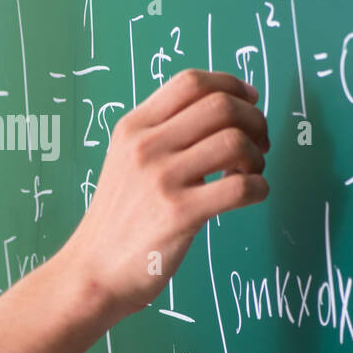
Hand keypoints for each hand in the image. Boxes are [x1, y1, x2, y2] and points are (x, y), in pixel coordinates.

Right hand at [59, 68, 269, 322]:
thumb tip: (223, 110)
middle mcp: (145, 147)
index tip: (250, 101)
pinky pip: (241, 187)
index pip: (191, 82)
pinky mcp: (179, 215)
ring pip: (235, 143)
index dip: (231, 85)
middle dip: (254, 120)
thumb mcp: (125, 160)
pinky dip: (260, 188)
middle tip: (260, 142)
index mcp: (133, 128)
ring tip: (249, 173)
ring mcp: (161, 180)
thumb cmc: (119, 218)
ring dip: (257, 156)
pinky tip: (251, 195)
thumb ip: (162, 134)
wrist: (93, 271)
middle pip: (221, 107)